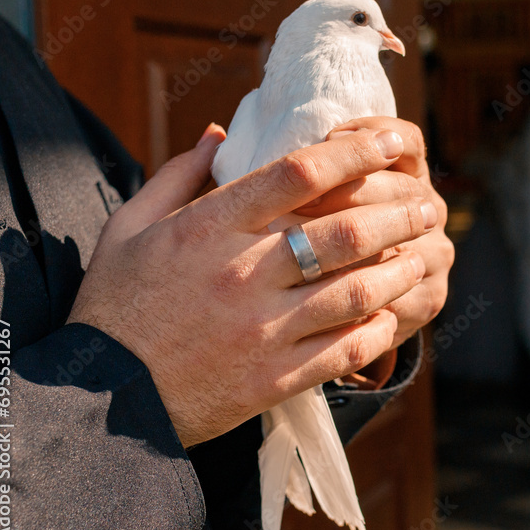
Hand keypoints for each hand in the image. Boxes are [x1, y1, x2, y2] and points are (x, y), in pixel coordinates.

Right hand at [67, 125, 434, 447]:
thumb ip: (178, 175)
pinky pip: (344, 350)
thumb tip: (218, 131)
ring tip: (420, 255)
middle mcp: (243, 274)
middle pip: (345, 232)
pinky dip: (377, 330)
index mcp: (210, 228)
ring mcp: (262, 330)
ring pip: (356, 292)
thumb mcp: (128, 227)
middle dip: (398, 213)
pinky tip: (390, 314)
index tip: (388, 142)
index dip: (354, 153)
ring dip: (399, 270)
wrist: (102, 399)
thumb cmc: (115, 305)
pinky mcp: (273, 379)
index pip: (299, 174)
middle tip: (427, 206)